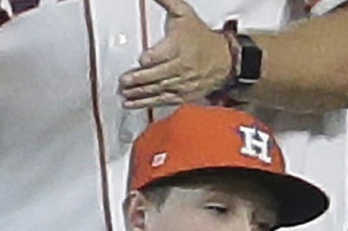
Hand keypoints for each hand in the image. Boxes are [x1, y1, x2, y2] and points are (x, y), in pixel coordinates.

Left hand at [118, 0, 234, 108]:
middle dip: (138, 79)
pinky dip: (145, 103)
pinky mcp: (181, 95)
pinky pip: (161, 100)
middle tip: (123, 81)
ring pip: (157, 90)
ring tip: (123, 93)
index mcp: (179, 47)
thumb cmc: (199, 36)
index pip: (161, 56)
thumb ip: (166, 1)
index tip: (141, 59)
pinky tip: (131, 104)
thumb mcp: (183, 14)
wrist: (223, 59)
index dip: (150, 58)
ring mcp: (181, 83)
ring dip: (138, 93)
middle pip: (156, 76)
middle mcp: (180, 67)